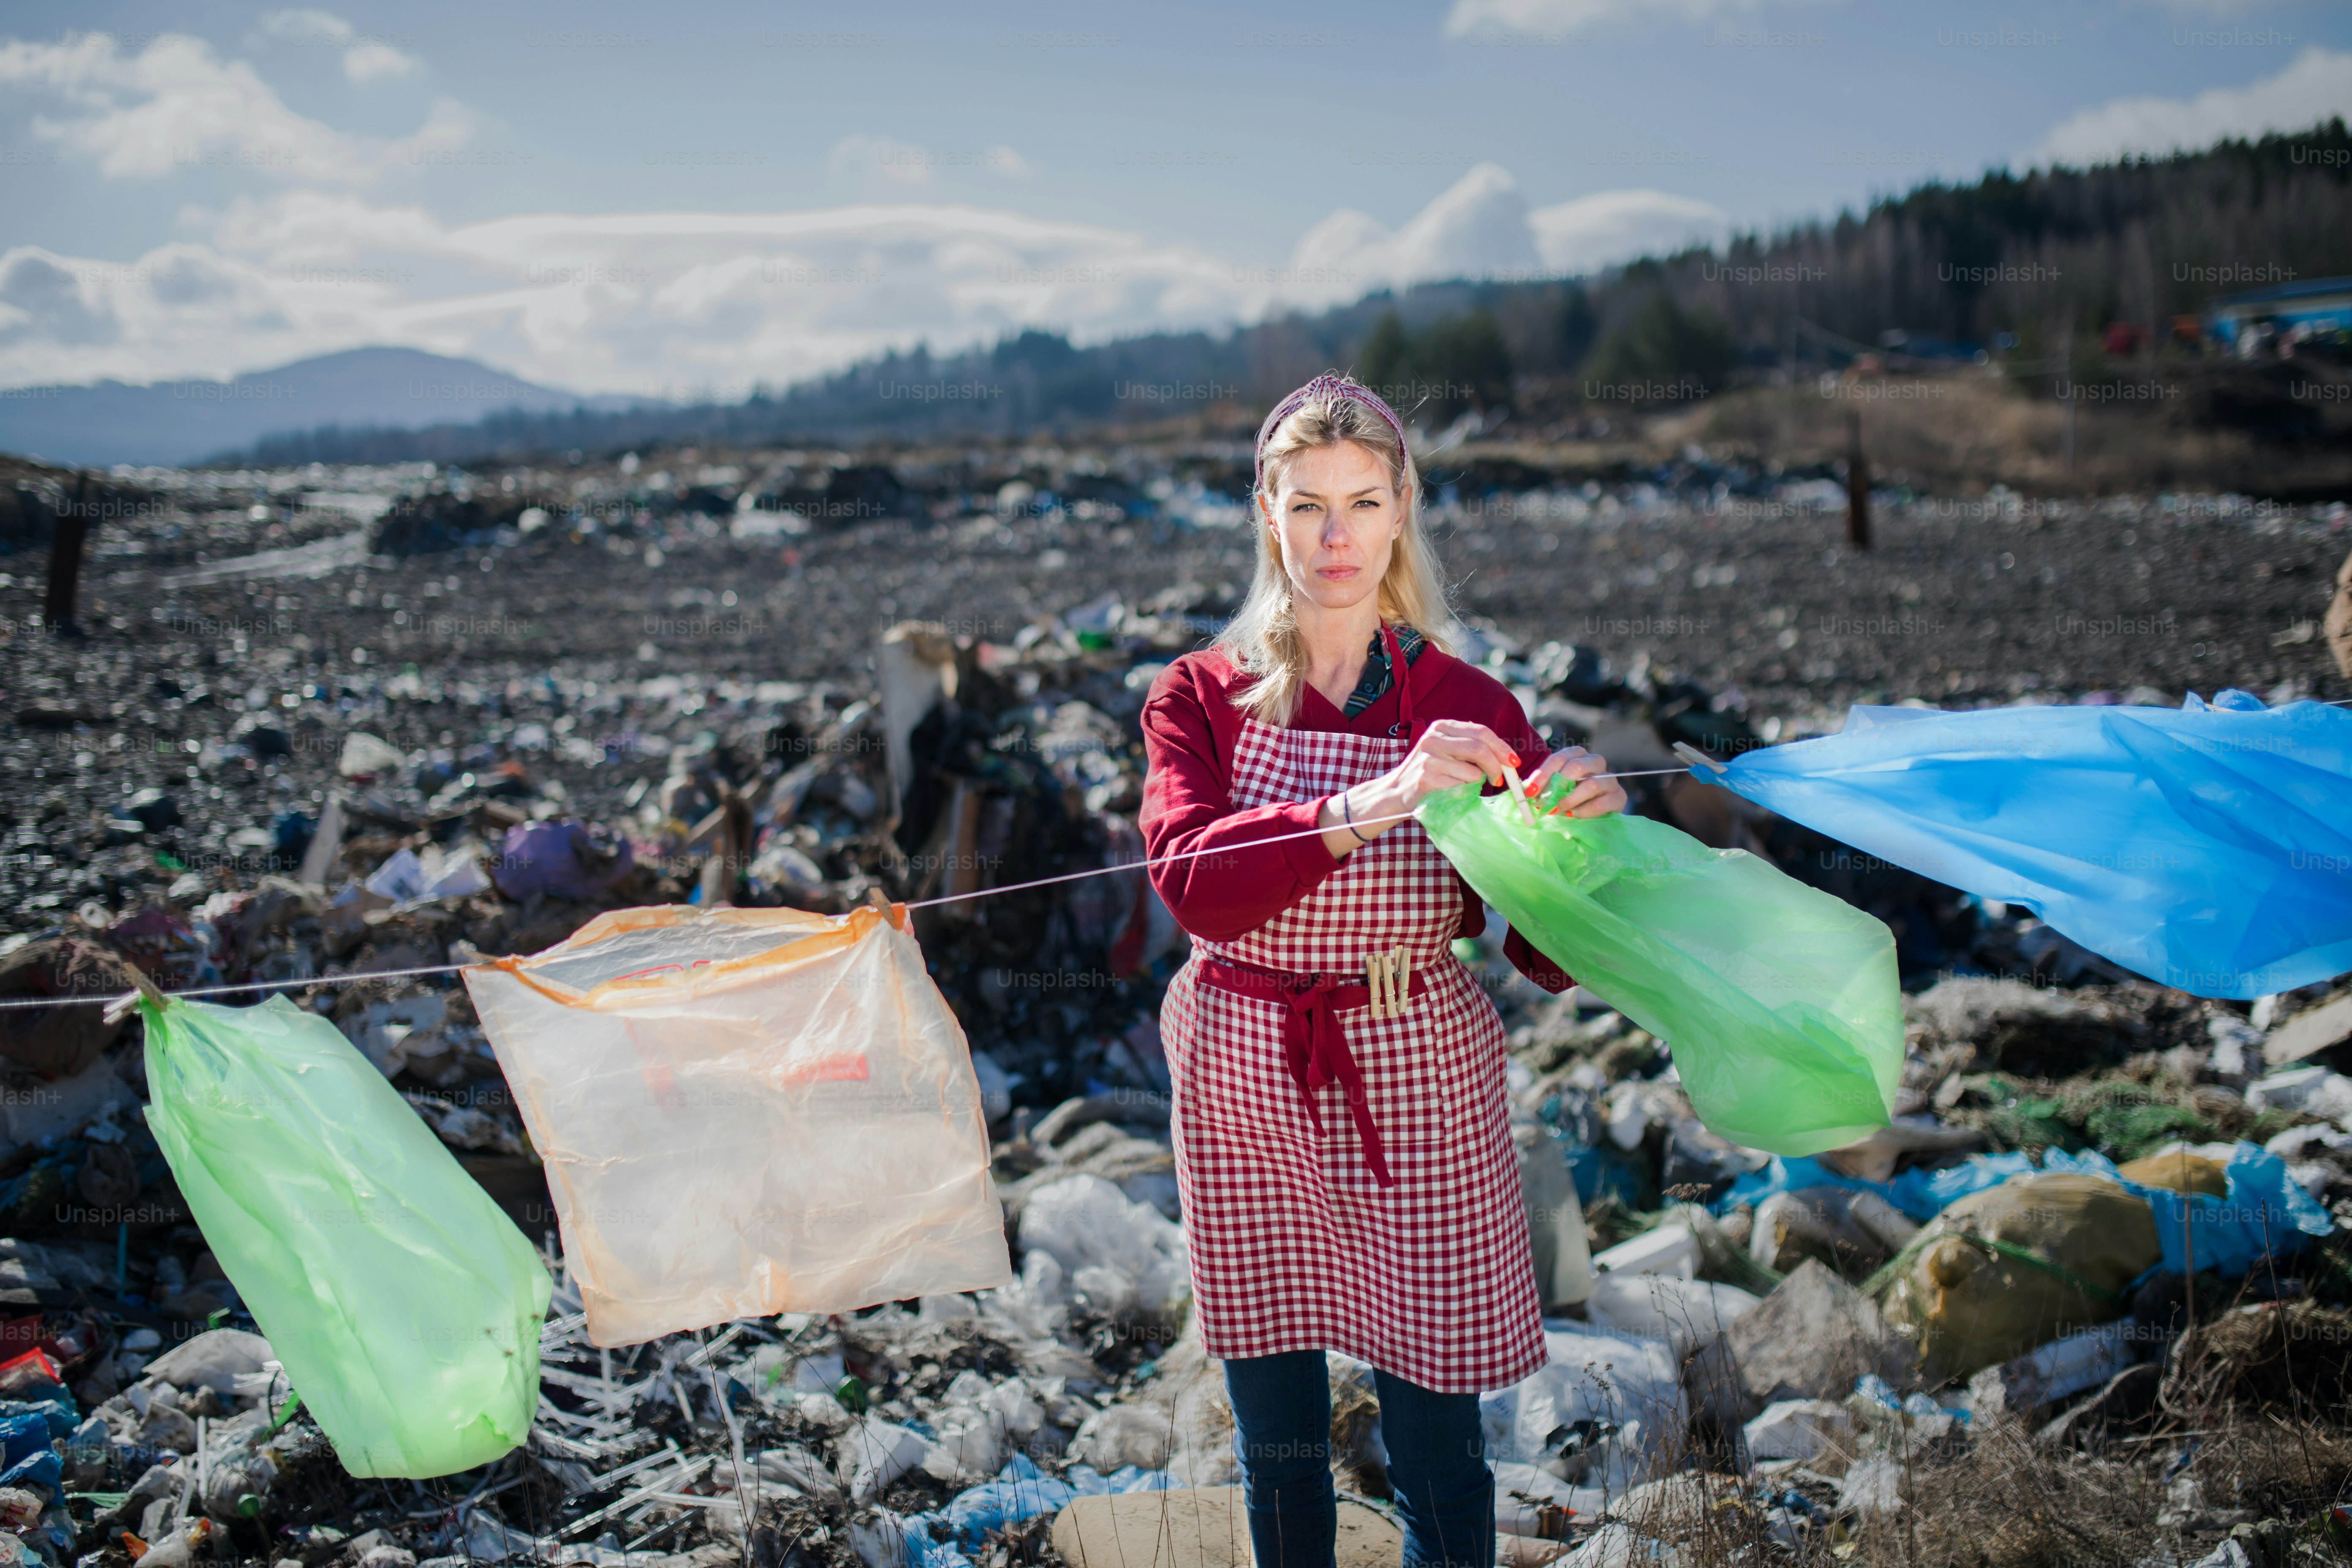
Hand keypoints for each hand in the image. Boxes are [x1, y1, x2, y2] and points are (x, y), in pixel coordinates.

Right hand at [1316, 720, 1518, 855]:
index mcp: (1442, 727)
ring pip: (1472, 771)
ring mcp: (1427, 757)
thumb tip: (1508, 759)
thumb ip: (1471, 749)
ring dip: (1476, 783)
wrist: (1395, 793)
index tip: (1514, 763)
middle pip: (1479, 748)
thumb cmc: (1430, 774)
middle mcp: (1433, 738)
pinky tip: (1450, 792)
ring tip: (1464, 786)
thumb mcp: (1448, 752)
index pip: (1481, 732)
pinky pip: (1459, 787)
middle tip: (1500, 780)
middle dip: (1496, 766)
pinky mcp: (1425, 778)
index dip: (1501, 747)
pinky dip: (1463, 793)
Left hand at [1525, 745, 1627, 818]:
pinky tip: (1573, 816)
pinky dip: (1584, 811)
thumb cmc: (1571, 798)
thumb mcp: (1555, 790)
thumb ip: (1543, 788)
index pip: (1559, 758)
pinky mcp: (1619, 796)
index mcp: (1577, 755)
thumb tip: (1526, 791)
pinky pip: (1601, 802)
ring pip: (1591, 784)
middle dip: (1557, 785)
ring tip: (1557, 811)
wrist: (1596, 813)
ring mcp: (1609, 779)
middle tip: (1545, 802)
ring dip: (1570, 800)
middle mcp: (1595, 762)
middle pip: (1577, 766)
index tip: (1531, 791)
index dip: (1543, 774)